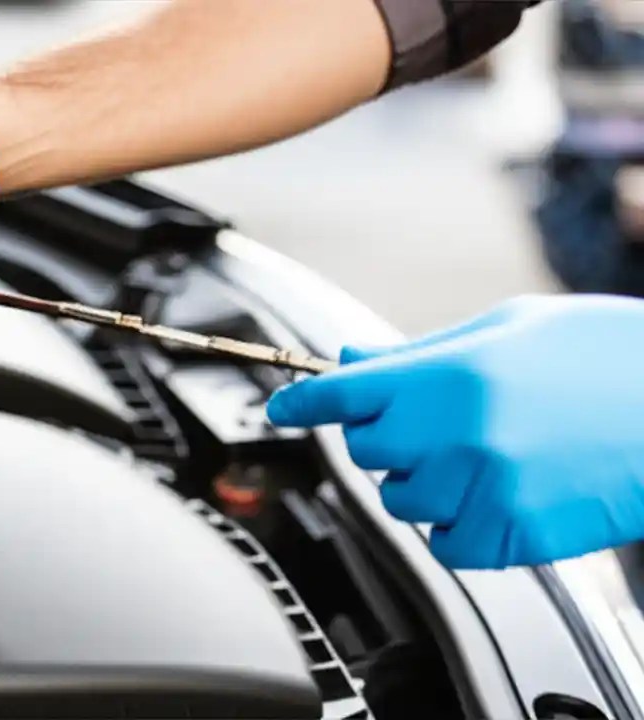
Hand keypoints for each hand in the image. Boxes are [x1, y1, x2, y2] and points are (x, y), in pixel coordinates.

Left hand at [267, 294, 643, 568]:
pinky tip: (504, 493)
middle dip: (390, 436)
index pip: (341, 396)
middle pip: (367, 451)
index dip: (305, 403)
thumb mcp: (506, 329)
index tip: (285, 410)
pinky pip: (447, 545)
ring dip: (427, 483)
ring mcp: (483, 491)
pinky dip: (463, 527)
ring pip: (403, 501)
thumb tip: (351, 357)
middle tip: (441, 419)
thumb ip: (418, 354)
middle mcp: (455, 436)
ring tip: (489, 453)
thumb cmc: (603, 356)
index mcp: (446, 376)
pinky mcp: (515, 536)